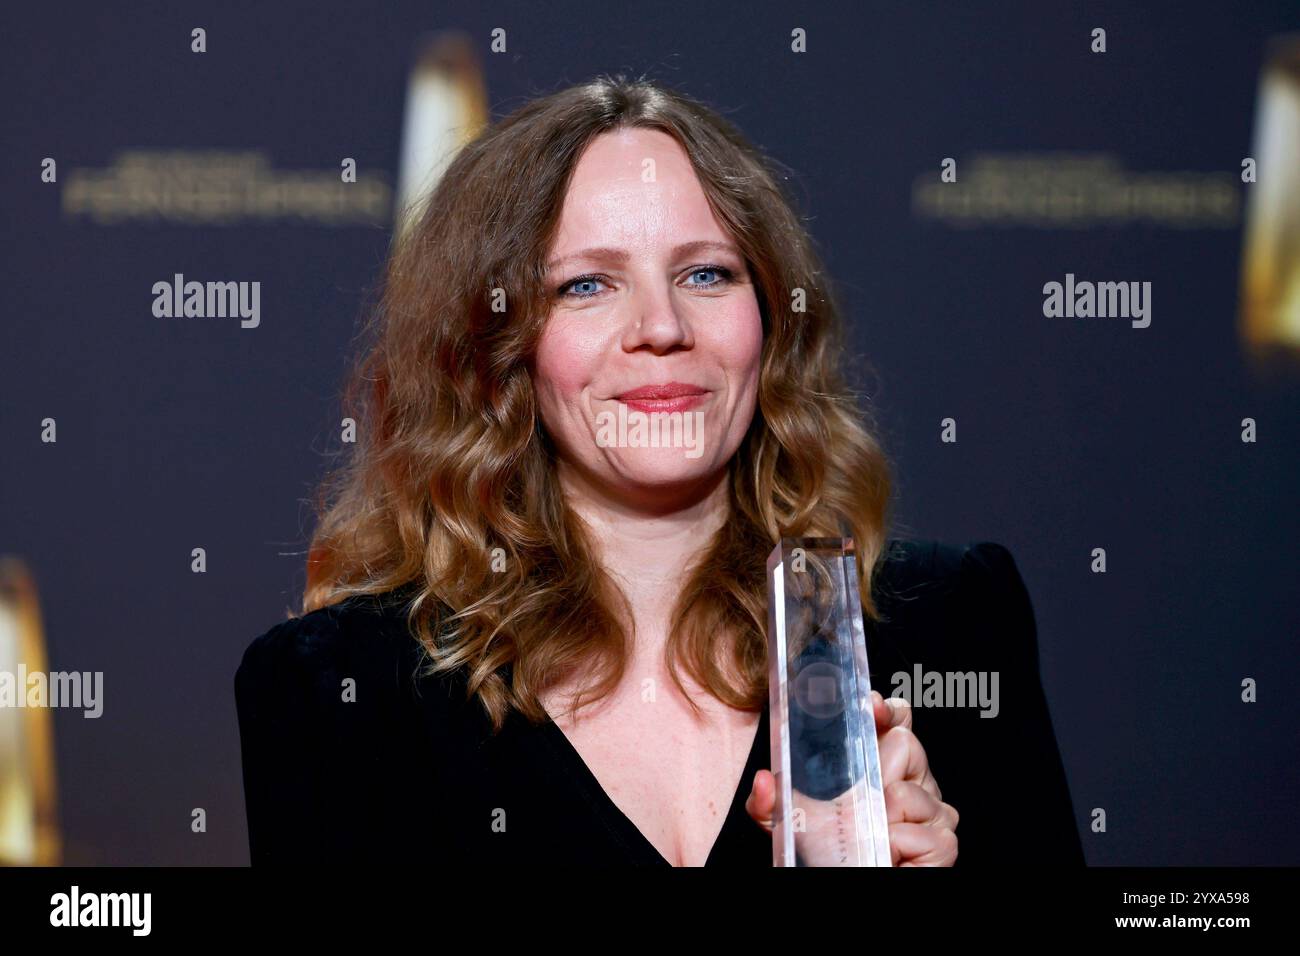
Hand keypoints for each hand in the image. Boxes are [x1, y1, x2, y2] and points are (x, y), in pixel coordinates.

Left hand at [745, 690, 958, 865]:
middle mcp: (913, 780)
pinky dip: (900, 845)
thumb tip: (765, 781)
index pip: (896, 719)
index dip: (885, 709)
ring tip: (868, 834)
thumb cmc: (823, 848)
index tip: (870, 707)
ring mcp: (933, 810)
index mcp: (881, 762)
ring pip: (908, 793)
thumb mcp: (785, 821)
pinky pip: (927, 833)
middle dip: (875, 769)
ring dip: (881, 818)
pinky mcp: (943, 843)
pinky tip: (888, 852)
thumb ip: (769, 801)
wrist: (841, 875)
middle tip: (857, 799)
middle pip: (906, 744)